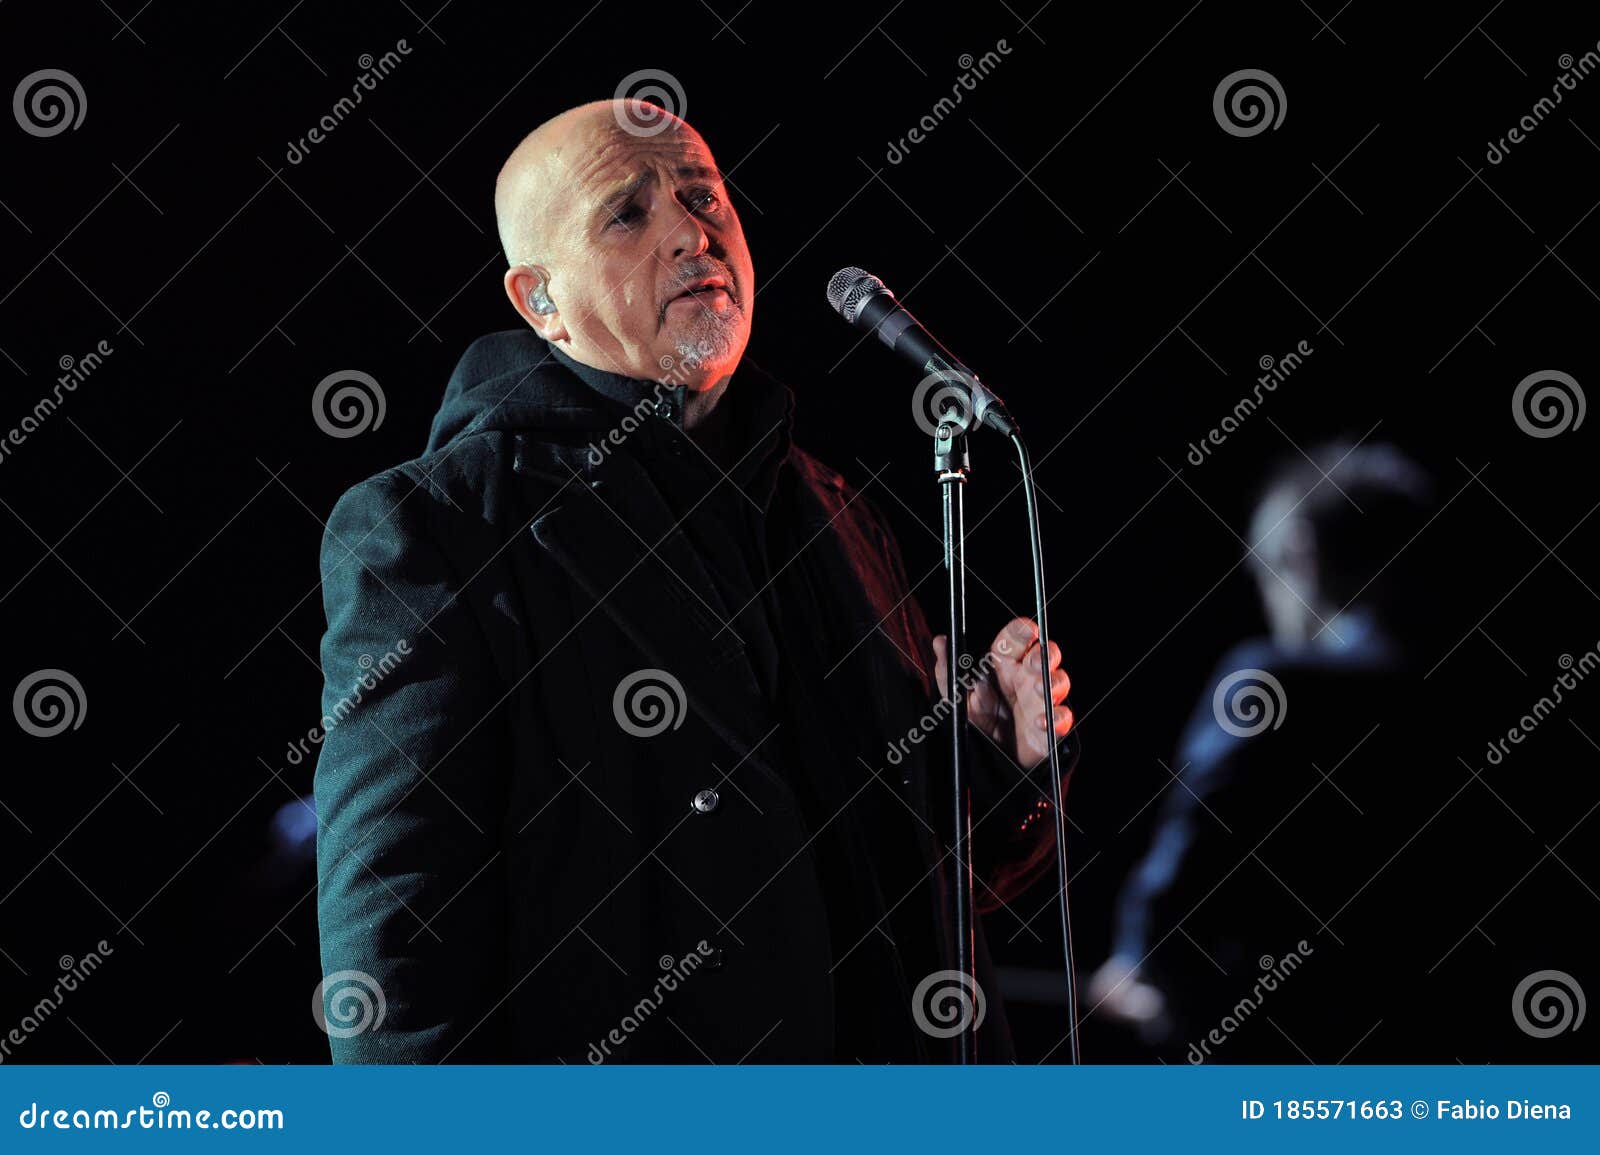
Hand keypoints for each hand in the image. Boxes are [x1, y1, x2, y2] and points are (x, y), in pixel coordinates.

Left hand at [932, 616, 1071, 768]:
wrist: (993, 757)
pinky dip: (1056, 718)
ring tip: (1038, 689)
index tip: (1027, 630)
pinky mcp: (1052, 724)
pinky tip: (1040, 722)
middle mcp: (1027, 677)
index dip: (1023, 631)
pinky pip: (1062, 717)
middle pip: (1046, 653)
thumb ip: (948, 671)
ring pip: (1059, 680)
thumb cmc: (979, 719)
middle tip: (1035, 660)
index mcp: (1005, 665)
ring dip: (1053, 682)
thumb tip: (940, 642)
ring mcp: (1042, 699)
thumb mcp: (959, 698)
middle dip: (1045, 653)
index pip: (1016, 639)